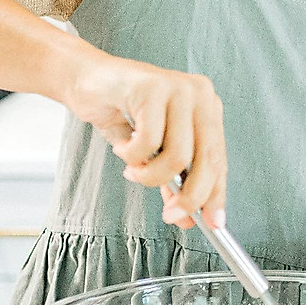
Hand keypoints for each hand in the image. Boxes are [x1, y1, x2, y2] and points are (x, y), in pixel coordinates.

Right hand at [62, 48, 226, 228]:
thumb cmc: (121, 113)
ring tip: (132, 169)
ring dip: (149, 174)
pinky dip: (131, 155)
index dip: (216, 194)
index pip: (219, 159)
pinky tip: (122, 146)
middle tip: (170, 215)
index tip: (213, 224)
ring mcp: (178, 88)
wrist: (86, 80)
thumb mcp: (153, 152)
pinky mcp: (153, 86)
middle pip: (207, 159)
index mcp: (207, 108)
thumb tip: (187, 217)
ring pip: (177, 156)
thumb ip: (172, 180)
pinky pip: (148, 141)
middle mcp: (200, 95)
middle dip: (189, 197)